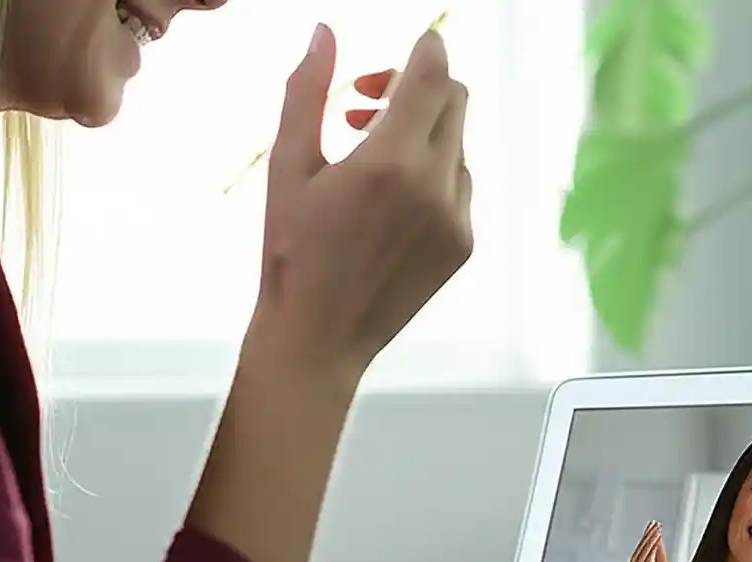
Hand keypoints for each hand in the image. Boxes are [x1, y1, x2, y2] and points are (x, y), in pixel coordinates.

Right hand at [252, 25, 472, 376]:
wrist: (319, 337)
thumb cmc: (292, 253)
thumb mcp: (288, 167)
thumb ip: (306, 93)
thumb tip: (324, 33)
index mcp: (388, 162)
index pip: (432, 75)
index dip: (427, 48)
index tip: (415, 43)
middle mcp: (433, 186)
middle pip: (454, 102)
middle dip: (419, 86)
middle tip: (367, 103)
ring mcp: (456, 218)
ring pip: (458, 145)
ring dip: (423, 132)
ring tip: (369, 154)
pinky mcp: (463, 244)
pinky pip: (461, 186)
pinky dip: (433, 174)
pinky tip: (390, 199)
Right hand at [621, 521, 674, 561]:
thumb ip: (659, 559)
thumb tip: (658, 542)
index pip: (641, 553)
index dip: (647, 539)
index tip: (654, 526)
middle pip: (639, 555)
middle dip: (648, 540)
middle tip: (655, 527)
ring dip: (648, 547)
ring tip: (656, 535)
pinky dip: (646, 560)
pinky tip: (652, 549)